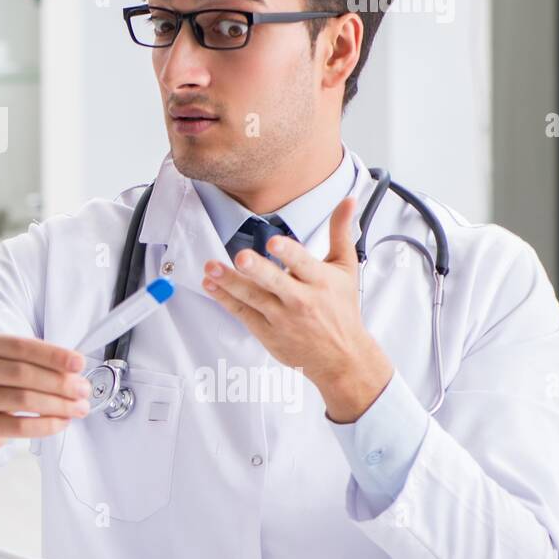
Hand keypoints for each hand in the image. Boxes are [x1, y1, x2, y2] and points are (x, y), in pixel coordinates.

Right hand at [0, 333, 90, 461]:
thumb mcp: (2, 361)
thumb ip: (33, 360)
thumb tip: (74, 371)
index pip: (21, 346)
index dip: (52, 354)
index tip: (78, 363)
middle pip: (23, 373)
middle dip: (60, 382)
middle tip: (83, 390)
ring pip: (23, 400)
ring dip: (58, 404)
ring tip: (78, 407)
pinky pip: (18, 427)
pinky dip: (46, 425)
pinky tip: (61, 422)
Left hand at [201, 197, 392, 419]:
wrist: (342, 357)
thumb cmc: (342, 309)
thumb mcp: (346, 268)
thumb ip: (341, 232)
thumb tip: (348, 201)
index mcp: (321, 281)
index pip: (304, 264)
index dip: (289, 253)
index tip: (275, 241)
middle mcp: (301, 300)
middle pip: (275, 282)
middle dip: (258, 270)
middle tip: (241, 258)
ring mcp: (281, 318)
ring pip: (253, 298)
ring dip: (229, 283)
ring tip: (211, 268)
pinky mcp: (267, 332)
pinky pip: (242, 314)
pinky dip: (225, 300)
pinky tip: (210, 285)